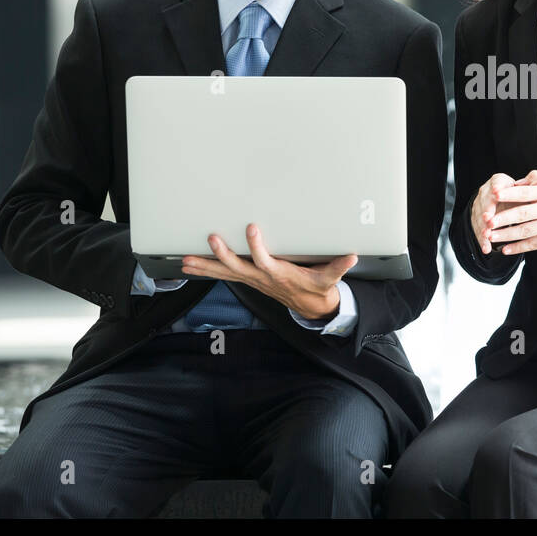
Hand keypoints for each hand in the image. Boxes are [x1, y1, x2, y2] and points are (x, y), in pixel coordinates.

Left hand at [180, 223, 356, 320]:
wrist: (311, 308)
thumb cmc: (317, 290)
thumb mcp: (330, 279)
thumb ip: (339, 267)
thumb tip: (351, 258)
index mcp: (280, 274)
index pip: (265, 260)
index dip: (257, 246)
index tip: (251, 227)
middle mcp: (262, 278)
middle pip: (237, 268)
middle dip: (222, 255)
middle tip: (211, 239)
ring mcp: (252, 280)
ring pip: (225, 273)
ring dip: (205, 266)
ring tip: (185, 261)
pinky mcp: (248, 279)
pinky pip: (224, 275)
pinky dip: (206, 270)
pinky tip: (189, 266)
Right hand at [471, 172, 524, 253]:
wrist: (502, 202)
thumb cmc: (521, 194)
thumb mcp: (528, 188)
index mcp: (499, 182)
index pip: (497, 183)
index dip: (497, 188)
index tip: (497, 192)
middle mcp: (487, 193)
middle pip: (486, 202)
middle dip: (487, 210)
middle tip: (489, 219)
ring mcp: (480, 208)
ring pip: (481, 218)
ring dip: (483, 227)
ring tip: (487, 235)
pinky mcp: (479, 221)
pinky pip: (480, 232)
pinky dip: (483, 240)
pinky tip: (487, 248)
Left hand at [487, 169, 536, 253]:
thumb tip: (518, 181)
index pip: (526, 193)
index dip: (509, 194)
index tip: (495, 195)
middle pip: (522, 214)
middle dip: (503, 218)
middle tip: (486, 221)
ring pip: (525, 231)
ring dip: (506, 234)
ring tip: (490, 236)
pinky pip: (534, 244)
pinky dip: (519, 248)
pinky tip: (506, 249)